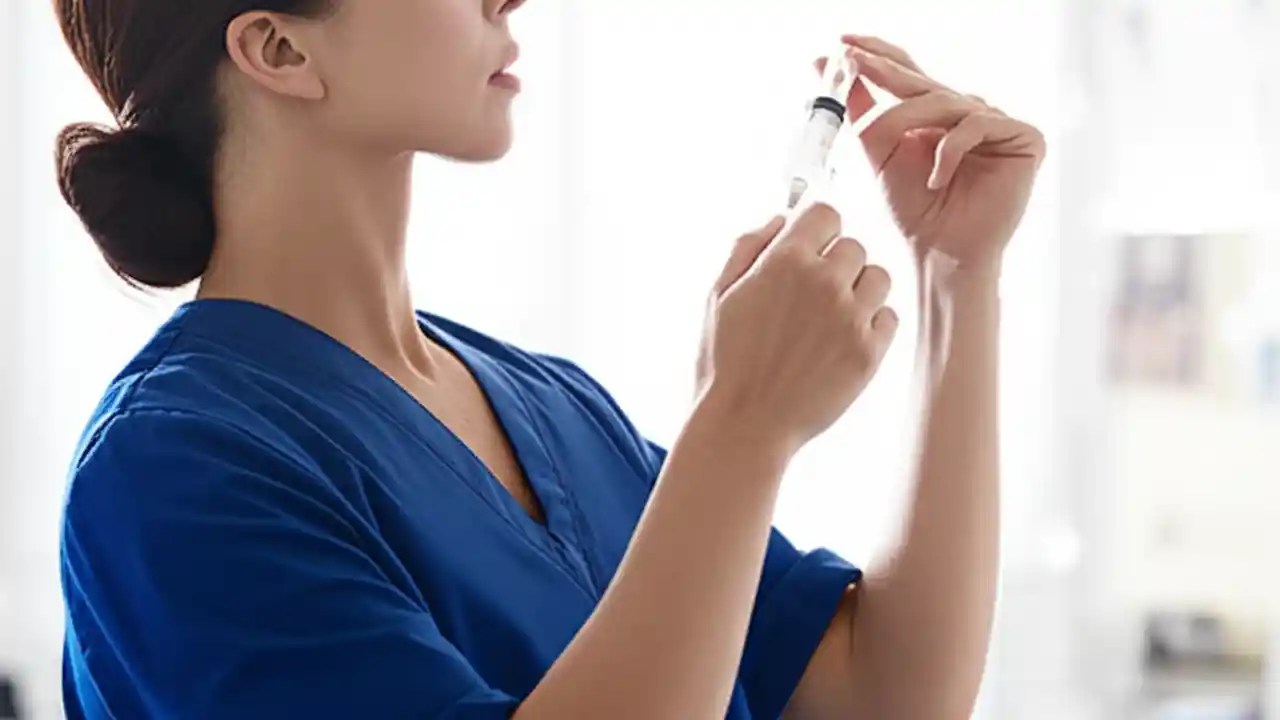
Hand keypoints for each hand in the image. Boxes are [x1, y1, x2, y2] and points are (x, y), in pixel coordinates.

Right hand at [695, 204, 898, 455]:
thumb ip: (747, 248)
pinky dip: (871, 325)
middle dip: (836, 264)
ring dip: (859, 291)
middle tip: (813, 296)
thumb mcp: (719, 296)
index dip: (817, 230)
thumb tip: (780, 219)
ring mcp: (850, 317)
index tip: (810, 249)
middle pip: (854, 245)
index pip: (825, 213)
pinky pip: (889, 317)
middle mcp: (823, 283)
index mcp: (783, 262)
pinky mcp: (869, 352)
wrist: (744, 427)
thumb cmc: (725, 364)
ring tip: (831, 319)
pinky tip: (841, 342)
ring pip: (878, 278)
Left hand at [817, 35, 1046, 265]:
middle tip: (852, 58)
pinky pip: (977, 125)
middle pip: (923, 82)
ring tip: (884, 141)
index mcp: (936, 114)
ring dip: (907, 120)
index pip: (907, 73)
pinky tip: (935, 179)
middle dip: (882, 70)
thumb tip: (830, 65)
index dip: (878, 55)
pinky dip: (948, 150)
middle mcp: (967, 111)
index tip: (842, 43)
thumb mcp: (879, 154)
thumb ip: (862, 111)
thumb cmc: (914, 210)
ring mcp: (997, 122)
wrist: (940, 253)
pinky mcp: (1023, 138)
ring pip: (944, 101)